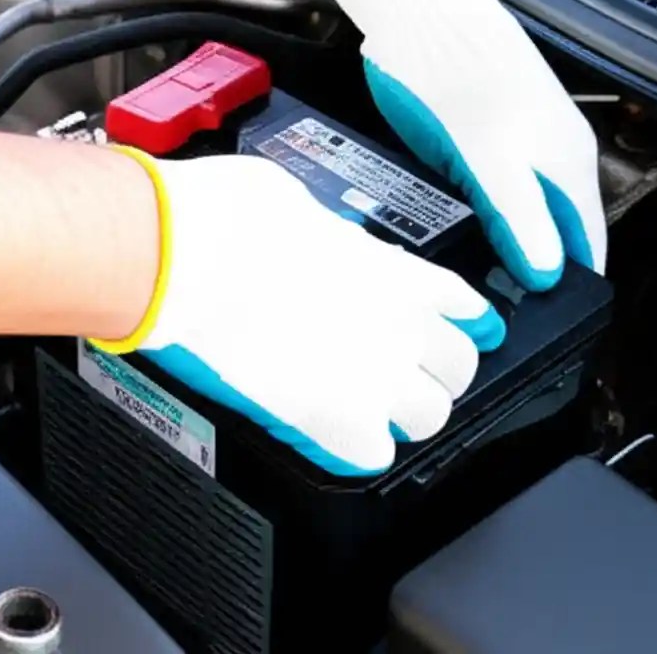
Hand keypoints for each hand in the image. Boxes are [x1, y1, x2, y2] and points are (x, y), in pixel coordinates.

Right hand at [91, 149, 504, 475]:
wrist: (194, 260)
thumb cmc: (230, 218)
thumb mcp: (296, 203)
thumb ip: (324, 235)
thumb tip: (312, 241)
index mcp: (395, 270)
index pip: (463, 306)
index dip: (462, 321)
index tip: (461, 328)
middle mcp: (401, 326)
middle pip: (459, 368)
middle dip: (433, 371)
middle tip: (400, 370)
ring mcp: (375, 378)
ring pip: (429, 418)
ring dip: (401, 413)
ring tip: (369, 408)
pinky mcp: (335, 420)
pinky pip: (373, 454)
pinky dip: (356, 447)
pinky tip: (335, 433)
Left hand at [323, 0, 605, 289]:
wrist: (420, 21)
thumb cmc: (461, 76)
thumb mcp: (493, 161)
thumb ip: (521, 220)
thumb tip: (546, 274)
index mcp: (566, 166)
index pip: (586, 246)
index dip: (568, 287)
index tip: (543, 321)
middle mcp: (545, 159)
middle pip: (549, 233)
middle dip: (528, 272)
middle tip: (497, 310)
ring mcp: (510, 149)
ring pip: (513, 216)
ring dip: (496, 246)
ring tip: (472, 281)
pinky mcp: (473, 142)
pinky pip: (483, 195)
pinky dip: (471, 219)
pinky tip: (447, 234)